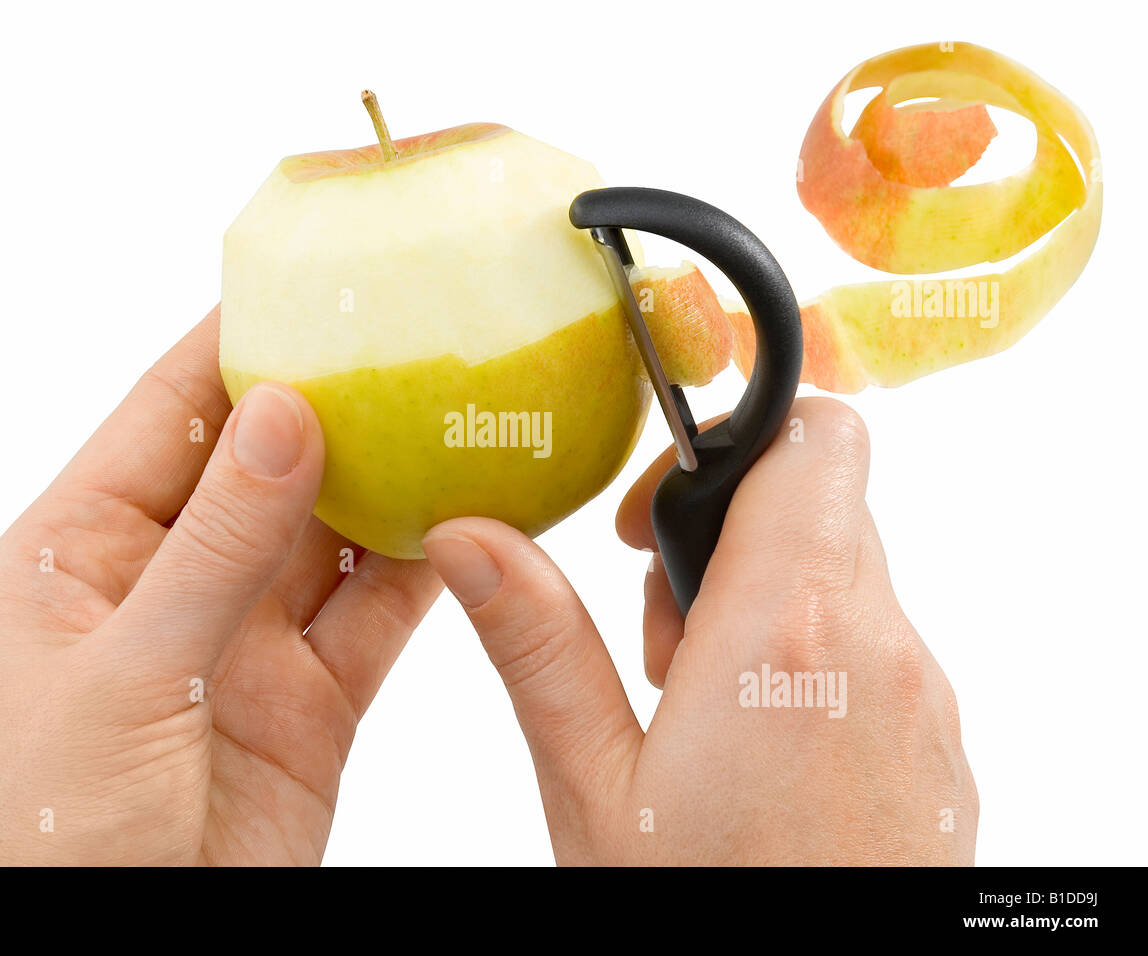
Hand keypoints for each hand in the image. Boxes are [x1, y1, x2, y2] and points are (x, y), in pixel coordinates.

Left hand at [0, 308, 440, 864]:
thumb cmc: (48, 838)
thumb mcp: (124, 673)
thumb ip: (214, 545)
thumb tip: (282, 414)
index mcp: (82, 554)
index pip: (165, 416)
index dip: (233, 347)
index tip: (306, 281)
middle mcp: (168, 583)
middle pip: (261, 465)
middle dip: (333, 401)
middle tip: (411, 333)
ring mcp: (245, 641)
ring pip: (330, 535)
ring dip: (388, 479)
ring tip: (456, 409)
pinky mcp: (313, 700)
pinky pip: (375, 614)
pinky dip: (422, 567)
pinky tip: (469, 517)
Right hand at [424, 397, 976, 864]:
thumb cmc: (702, 912)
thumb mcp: (592, 786)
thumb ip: (536, 642)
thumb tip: (470, 537)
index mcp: (783, 632)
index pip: (811, 441)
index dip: (730, 443)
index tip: (655, 518)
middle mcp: (878, 648)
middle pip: (819, 507)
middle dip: (730, 537)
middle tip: (662, 635)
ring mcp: (923, 699)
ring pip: (848, 579)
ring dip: (768, 603)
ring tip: (699, 704)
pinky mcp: (940, 744)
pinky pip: (877, 650)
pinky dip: (813, 661)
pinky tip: (758, 750)